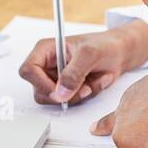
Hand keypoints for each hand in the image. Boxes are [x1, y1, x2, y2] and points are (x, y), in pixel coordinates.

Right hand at [18, 20, 147, 105]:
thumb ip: (74, 72)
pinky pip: (70, 102)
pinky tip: (95, 82)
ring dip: (77, 95)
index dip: (39, 83)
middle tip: (84, 87)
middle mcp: (47, 65)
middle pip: (39, 90)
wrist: (119, 53)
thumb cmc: (104, 45)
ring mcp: (56, 79)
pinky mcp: (67, 89)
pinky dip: (85, 95)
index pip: (28, 70)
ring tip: (92, 82)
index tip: (58, 90)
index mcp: (46, 50)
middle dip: (63, 94)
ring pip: (55, 100)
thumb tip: (61, 92)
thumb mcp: (90, 54)